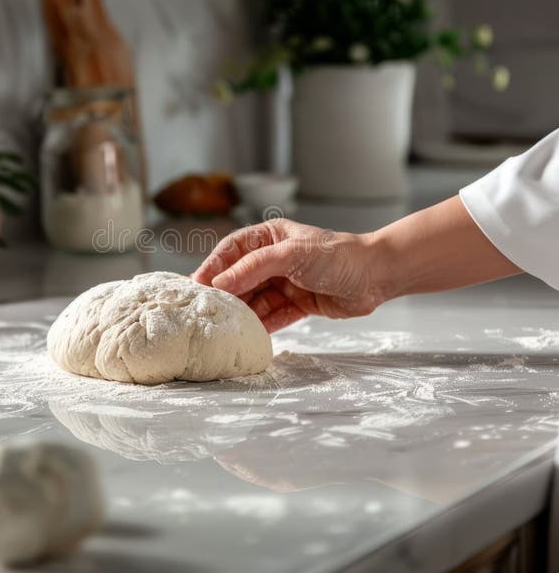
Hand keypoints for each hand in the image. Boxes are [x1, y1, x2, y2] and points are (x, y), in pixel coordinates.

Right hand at [192, 218, 381, 331]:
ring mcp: (285, 282)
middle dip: (226, 294)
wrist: (375, 276)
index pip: (232, 251)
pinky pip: (272, 316)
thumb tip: (221, 282)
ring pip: (255, 299)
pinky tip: (248, 335)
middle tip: (206, 311)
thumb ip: (254, 267)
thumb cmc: (337, 255)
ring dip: (242, 312)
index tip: (197, 285)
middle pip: (240, 278)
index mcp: (270, 237)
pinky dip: (261, 326)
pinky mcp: (297, 304)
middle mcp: (274, 259)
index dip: (214, 267)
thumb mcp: (291, 254)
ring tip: (225, 326)